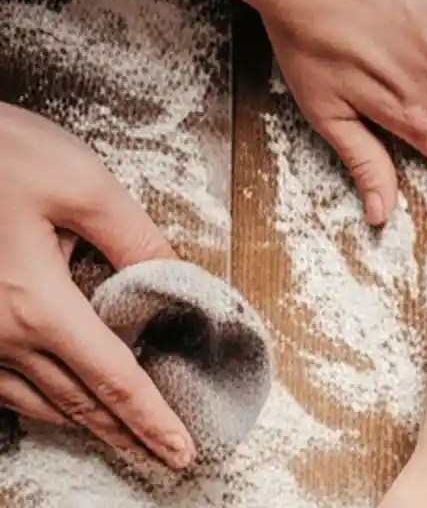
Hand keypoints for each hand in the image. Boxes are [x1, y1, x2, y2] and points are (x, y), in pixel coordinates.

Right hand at [0, 104, 193, 469]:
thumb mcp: (80, 183)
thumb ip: (134, 238)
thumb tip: (172, 276)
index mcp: (35, 304)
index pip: (112, 378)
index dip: (151, 419)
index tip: (179, 450)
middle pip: (76, 402)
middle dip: (123, 433)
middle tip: (162, 456)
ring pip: (34, 401)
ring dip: (81, 422)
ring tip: (121, 436)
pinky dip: (37, 400)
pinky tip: (57, 401)